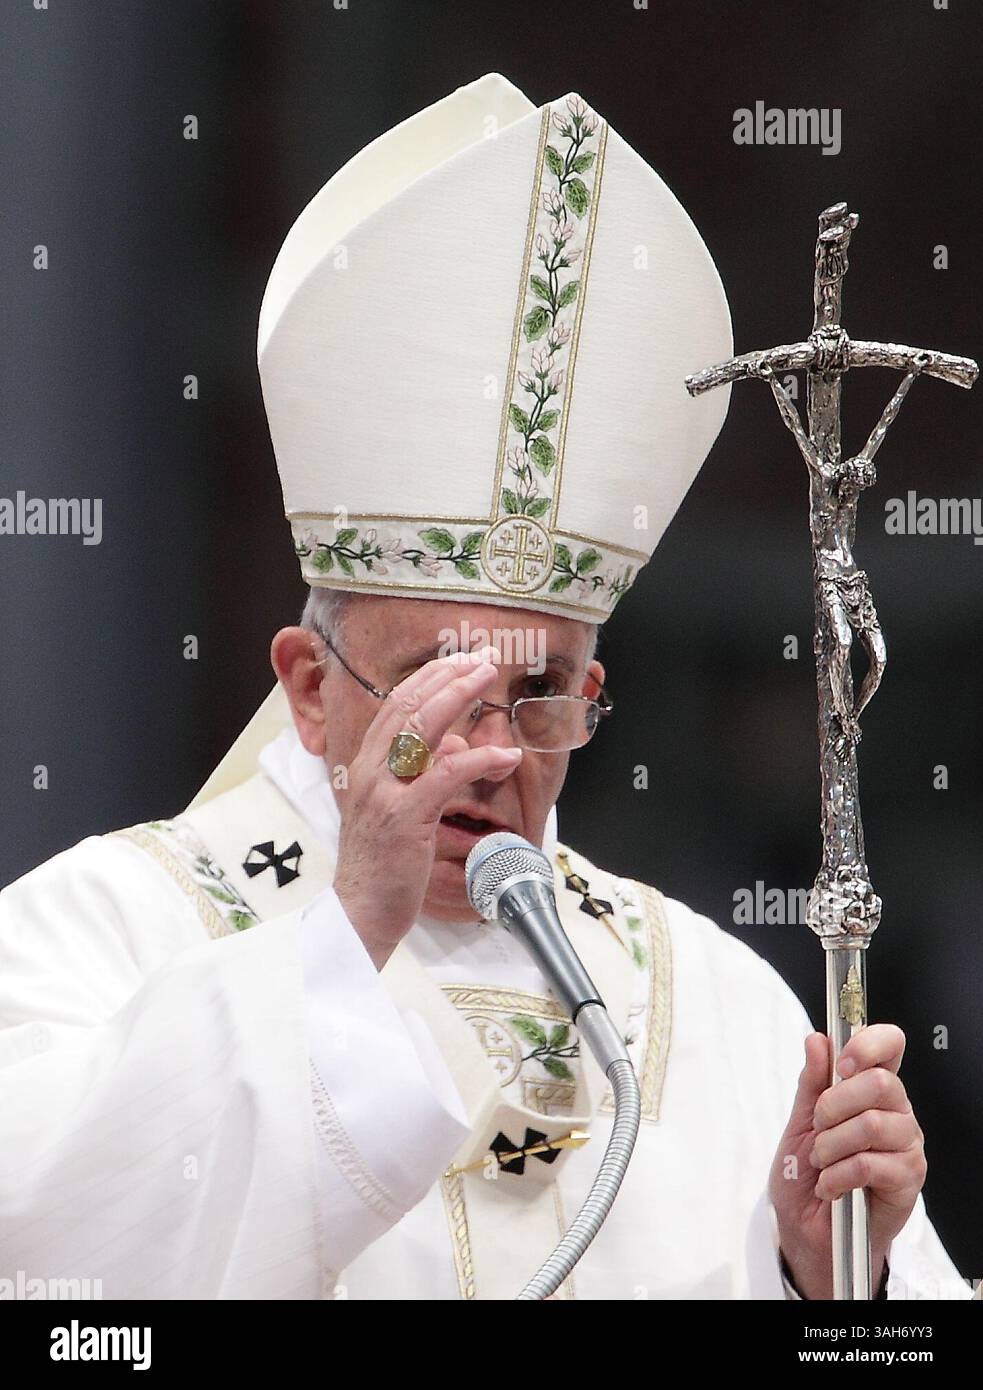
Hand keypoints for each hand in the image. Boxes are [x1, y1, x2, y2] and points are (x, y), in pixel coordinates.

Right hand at [332, 646, 521, 968]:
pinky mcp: (404, 818)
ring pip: (423, 728)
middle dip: (448, 674)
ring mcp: (384, 793)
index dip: (430, 677)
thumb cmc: (383, 866)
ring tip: (490, 678)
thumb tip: (456, 745)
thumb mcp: (400, 808)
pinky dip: (479, 758)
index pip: (397, 705)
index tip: (462, 661)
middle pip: (409, 705)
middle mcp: (370, 771)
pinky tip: (506, 754)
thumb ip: (423, 774)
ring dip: (460, 696)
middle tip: (484, 657)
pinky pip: (445, 774)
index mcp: (367, 766)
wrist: (359, 914)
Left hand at [769, 1024, 925, 1299]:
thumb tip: (818, 1040)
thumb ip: (811, 1083)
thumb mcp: (799, 1123)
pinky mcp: (908, 1180)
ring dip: (832, 1145)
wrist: (806, 1230)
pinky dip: (838, 1175)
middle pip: (880, 1083)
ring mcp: (906, 1145)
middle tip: (819, 1128)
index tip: (842, 1062)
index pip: (889, 1046)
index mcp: (871, 1089)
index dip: (868, 1044)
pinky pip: (870, 1164)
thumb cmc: (804, 1175)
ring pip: (873, 1124)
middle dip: (834, 1105)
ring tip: (822, 1162)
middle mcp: (896, 1112)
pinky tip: (831, 1185)